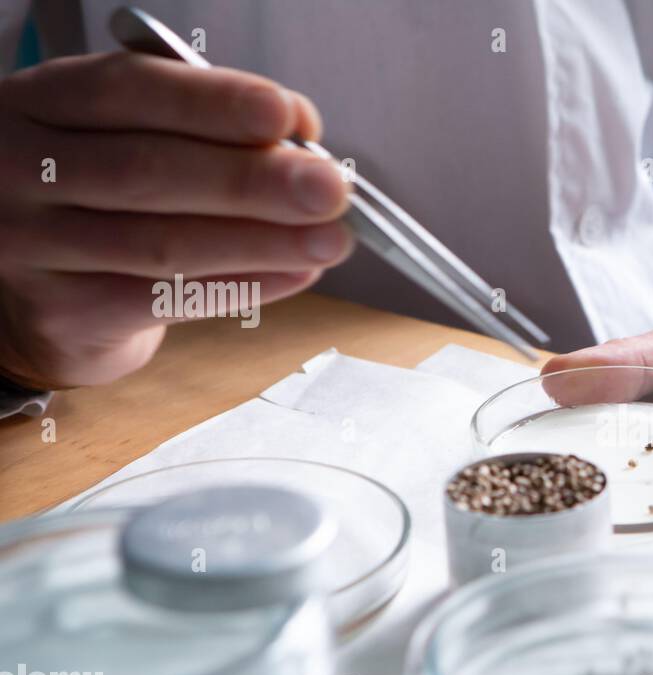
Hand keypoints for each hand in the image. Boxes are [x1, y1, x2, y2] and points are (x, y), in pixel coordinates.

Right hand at [0, 53, 353, 389]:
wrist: (26, 291)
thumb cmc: (95, 199)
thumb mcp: (122, 138)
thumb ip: (199, 131)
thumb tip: (299, 137)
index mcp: (42, 105)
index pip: (129, 90)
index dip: (215, 103)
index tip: (289, 116)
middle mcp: (26, 170)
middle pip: (150, 171)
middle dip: (254, 180)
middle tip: (330, 190)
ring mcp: (34, 246)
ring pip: (164, 243)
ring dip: (262, 241)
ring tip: (330, 239)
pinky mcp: (63, 313)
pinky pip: (168, 300)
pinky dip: (242, 286)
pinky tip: (295, 274)